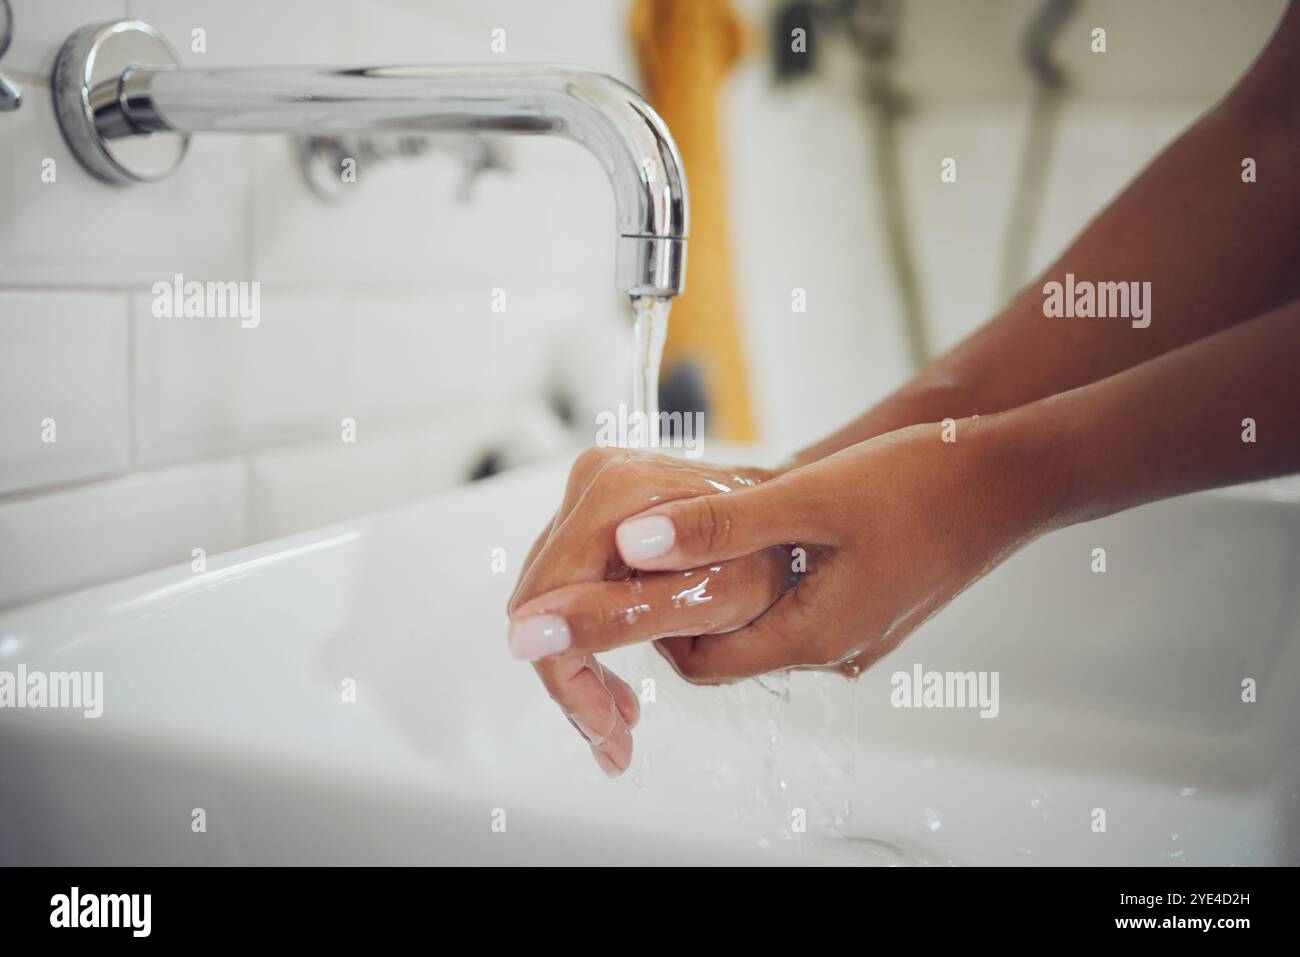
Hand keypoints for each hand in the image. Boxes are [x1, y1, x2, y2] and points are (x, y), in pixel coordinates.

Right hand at [506, 448, 788, 776]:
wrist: (805, 526)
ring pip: (552, 597)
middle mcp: (596, 478)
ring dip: (582, 663)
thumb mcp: (703, 603)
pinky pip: (572, 582)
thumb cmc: (775, 560)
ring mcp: (597, 489)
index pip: (548, 600)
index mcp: (615, 495)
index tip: (603, 729)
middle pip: (542, 600)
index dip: (567, 677)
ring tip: (621, 716)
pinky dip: (594, 635)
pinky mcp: (602, 509)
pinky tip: (621, 676)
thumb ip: (615, 616)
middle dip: (575, 678)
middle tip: (613, 734)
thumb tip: (529, 634)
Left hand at [606, 418, 1061, 679]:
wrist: (1011, 477)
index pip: (701, 664)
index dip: (658, 622)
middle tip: (668, 539)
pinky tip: (767, 524)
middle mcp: (833, 649)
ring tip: (712, 523)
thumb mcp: (808, 497)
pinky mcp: (869, 605)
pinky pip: (797, 604)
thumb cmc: (921, 483)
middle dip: (690, 601)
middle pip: (729, 648)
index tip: (642, 569)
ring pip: (762, 623)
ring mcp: (855, 631)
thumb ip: (719, 524)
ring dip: (729, 584)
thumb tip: (632, 542)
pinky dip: (768, 575)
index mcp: (813, 637)